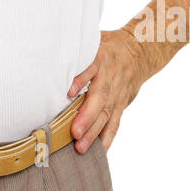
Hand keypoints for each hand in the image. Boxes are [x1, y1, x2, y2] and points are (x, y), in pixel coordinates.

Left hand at [66, 28, 151, 152]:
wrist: (141, 51)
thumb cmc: (109, 46)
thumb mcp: (94, 41)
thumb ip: (77, 51)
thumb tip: (48, 55)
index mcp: (101, 59)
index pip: (91, 68)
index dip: (80, 79)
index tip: (68, 92)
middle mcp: (110, 77)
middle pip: (99, 98)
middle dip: (86, 117)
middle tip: (74, 132)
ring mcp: (117, 92)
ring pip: (106, 114)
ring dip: (94, 132)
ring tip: (81, 147)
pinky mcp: (122, 103)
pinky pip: (115, 122)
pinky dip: (107, 137)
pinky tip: (99, 150)